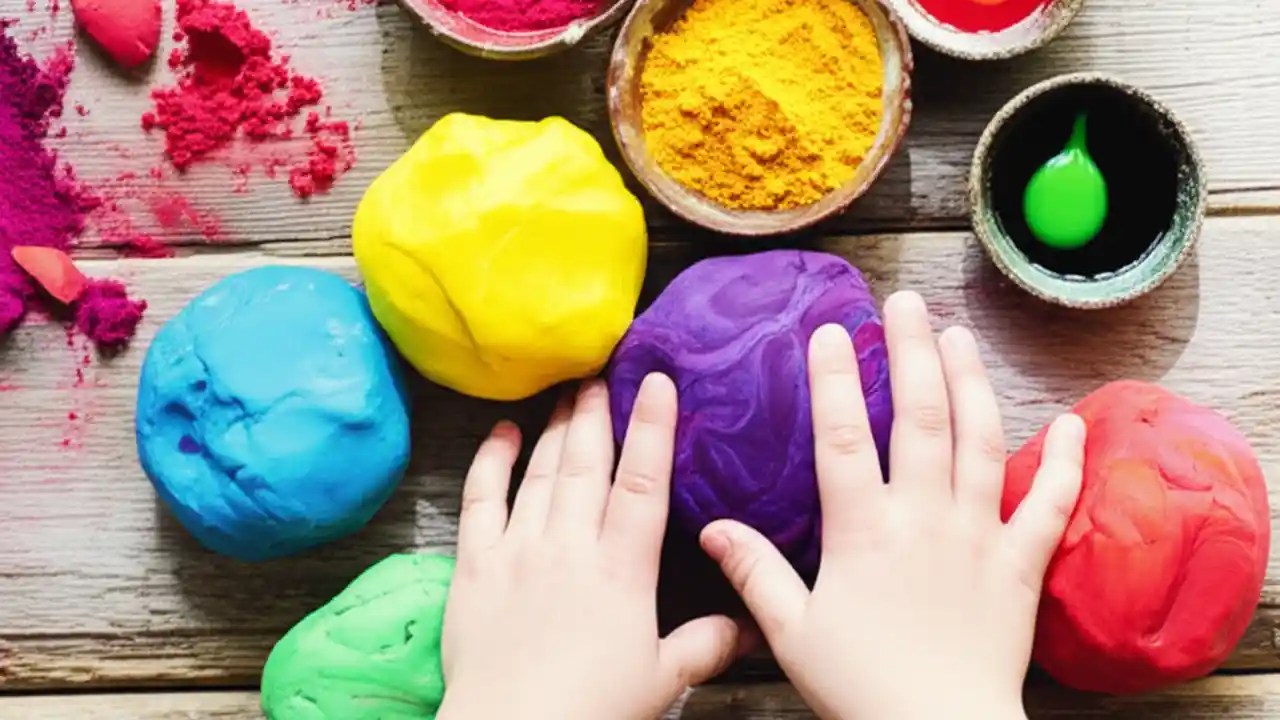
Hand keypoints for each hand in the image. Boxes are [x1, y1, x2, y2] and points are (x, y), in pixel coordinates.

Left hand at [439, 376, 751, 719]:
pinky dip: (491, 460)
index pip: (642, 482)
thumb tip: (748, 624)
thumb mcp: (662, 680)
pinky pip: (481, 498)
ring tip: (567, 391)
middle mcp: (570, 546)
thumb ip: (705, 644)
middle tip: (602, 371)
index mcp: (622, 569)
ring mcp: (520, 549)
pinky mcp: (476, 563)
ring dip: (557, 427)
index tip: (657, 381)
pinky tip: (501, 433)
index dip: (651, 427)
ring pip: (542, 471)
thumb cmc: (590, 710)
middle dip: (597, 411)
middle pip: (587, 462)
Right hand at [700, 291, 1086, 719]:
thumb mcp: (792, 633)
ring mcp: (978, 533)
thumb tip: (711, 527)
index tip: (829, 330)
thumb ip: (755, 573)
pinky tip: (1070, 423)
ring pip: (978, 440)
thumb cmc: (863, 688)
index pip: (843, 437)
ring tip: (961, 335)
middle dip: (911, 352)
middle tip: (905, 303)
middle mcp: (923, 516)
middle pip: (920, 416)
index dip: (834, 379)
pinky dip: (1063, 461)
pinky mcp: (1021, 561)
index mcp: (862, 530)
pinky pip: (1049, 502)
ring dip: (971, 381)